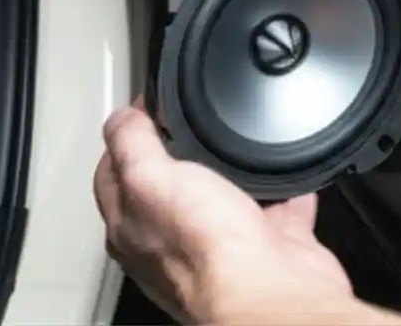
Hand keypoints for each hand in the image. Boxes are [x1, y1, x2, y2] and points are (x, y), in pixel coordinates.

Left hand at [94, 100, 400, 324]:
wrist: (271, 291)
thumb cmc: (207, 249)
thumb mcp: (151, 177)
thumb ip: (131, 143)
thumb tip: (121, 118)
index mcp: (132, 227)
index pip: (113, 174)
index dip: (125, 138)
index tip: (143, 110)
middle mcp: (173, 242)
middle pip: (167, 187)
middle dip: (176, 153)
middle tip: (184, 123)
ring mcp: (223, 246)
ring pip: (224, 199)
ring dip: (233, 172)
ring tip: (236, 145)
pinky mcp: (268, 246)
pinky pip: (277, 211)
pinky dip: (284, 191)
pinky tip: (287, 175)